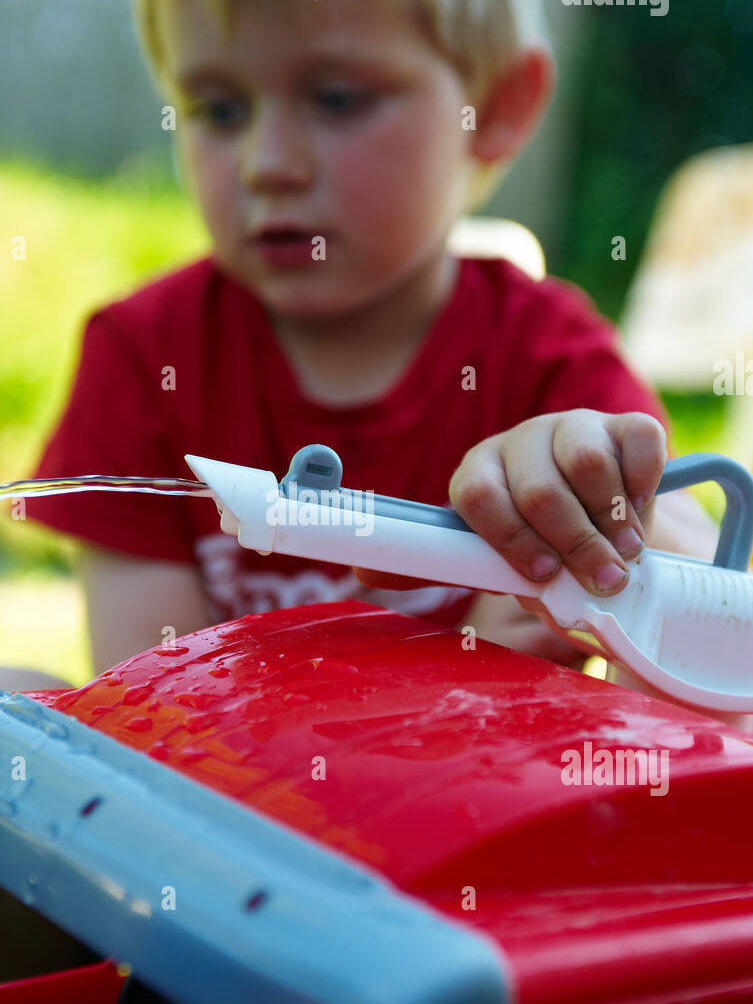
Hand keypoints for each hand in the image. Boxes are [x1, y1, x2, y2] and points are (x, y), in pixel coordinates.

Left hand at [353, 410, 666, 598]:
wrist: (605, 527)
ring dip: (611, 522)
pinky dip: (644, 487)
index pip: (477, 496)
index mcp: (478, 473)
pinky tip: (639, 511)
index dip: (510, 540)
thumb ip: (436, 564)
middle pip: (538, 490)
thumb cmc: (537, 545)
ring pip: (588, 468)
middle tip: (600, 579)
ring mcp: (573, 427)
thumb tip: (360, 571)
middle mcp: (520, 443)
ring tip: (622, 552)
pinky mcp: (624, 424)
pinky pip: (638, 446)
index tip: (539, 578)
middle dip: (571, 545)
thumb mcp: (488, 557)